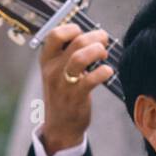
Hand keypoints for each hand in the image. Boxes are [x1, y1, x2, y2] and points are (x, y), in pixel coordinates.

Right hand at [39, 22, 111, 154]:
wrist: (60, 126)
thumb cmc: (63, 94)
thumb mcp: (57, 72)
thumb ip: (68, 54)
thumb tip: (91, 35)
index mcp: (47, 60)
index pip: (55, 34)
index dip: (73, 29)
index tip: (83, 33)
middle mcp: (53, 70)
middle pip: (75, 42)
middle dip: (95, 37)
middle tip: (103, 41)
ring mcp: (63, 84)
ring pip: (80, 57)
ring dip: (98, 51)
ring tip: (104, 54)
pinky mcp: (76, 97)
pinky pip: (90, 80)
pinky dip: (103, 72)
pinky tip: (108, 72)